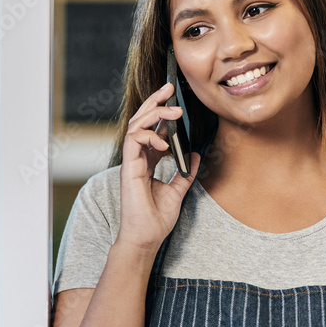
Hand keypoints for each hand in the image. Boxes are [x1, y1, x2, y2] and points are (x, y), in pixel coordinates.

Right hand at [115, 82, 200, 252]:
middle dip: (154, 102)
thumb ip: (186, 172)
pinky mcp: (129, 169)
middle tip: (168, 88)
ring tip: (173, 111)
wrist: (147, 238)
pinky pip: (133, 141)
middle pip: (140, 121)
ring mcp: (132, 162)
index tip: (174, 99)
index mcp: (147, 161)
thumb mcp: (178, 191)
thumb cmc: (157, 219)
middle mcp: (138, 158)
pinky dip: (148, 135)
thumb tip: (196, 154)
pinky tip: (162, 141)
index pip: (151, 129)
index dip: (160, 112)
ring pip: (135, 126)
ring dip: (153, 114)